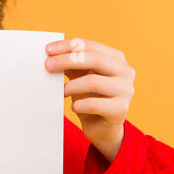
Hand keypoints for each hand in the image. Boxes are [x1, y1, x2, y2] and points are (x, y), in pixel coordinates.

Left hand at [45, 38, 133, 161]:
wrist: (103, 127)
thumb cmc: (91, 98)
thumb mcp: (81, 77)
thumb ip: (72, 65)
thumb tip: (51, 54)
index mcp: (116, 58)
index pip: (90, 46)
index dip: (68, 46)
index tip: (48, 50)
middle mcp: (125, 71)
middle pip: (94, 59)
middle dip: (67, 60)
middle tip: (48, 66)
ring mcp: (126, 90)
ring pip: (93, 82)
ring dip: (71, 86)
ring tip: (62, 92)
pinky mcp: (120, 109)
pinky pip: (94, 104)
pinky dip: (79, 105)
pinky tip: (74, 107)